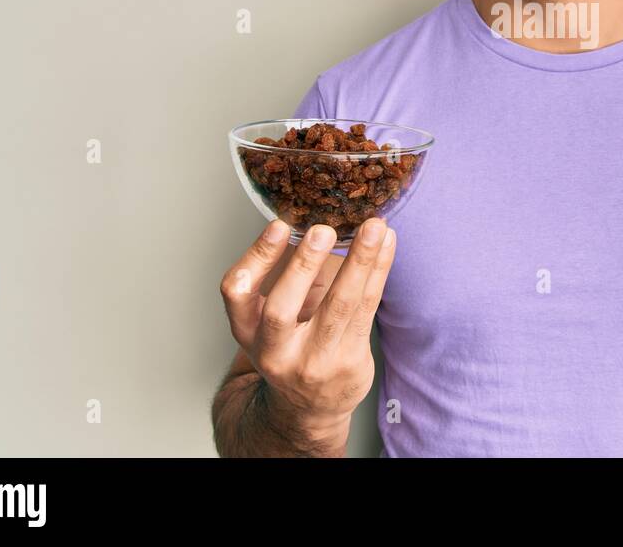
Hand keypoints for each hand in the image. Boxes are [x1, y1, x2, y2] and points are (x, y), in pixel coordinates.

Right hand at [219, 216, 396, 431]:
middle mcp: (274, 351)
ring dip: (360, 261)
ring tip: (375, 228)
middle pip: (281, 309)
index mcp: (247, 331)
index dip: (255, 258)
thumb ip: (285, 274)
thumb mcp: (271, 318)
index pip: (236, 294)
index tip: (278, 225)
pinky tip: (386, 245)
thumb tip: (313, 214)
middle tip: (323, 230)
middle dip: (302, 266)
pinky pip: (367, 309)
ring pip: (339, 306)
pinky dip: (378, 271)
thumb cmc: (291, 345)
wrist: (307, 408)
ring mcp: (312, 361)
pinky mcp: (348, 361)